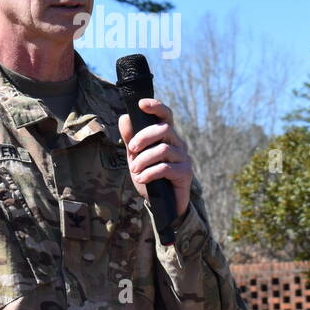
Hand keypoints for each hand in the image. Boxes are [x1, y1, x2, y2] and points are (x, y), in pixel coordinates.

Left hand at [117, 98, 191, 218]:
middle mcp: (178, 143)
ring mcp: (183, 158)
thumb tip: (124, 118)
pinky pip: (166, 168)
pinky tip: (142, 179)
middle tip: (131, 149)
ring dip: (144, 160)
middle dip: (144, 137)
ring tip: (134, 170)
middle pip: (164, 129)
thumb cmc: (150, 177)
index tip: (141, 104)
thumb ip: (131, 139)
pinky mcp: (185, 173)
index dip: (156, 106)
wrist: (162, 205)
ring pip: (164, 149)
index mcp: (167, 136)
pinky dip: (150, 173)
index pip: (166, 115)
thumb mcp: (136, 157)